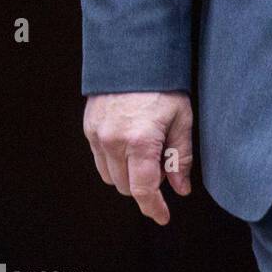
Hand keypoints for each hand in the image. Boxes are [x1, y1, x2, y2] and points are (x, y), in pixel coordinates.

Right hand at [83, 90, 193, 225]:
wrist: (134, 55)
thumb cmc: (163, 84)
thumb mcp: (182, 118)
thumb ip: (181, 156)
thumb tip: (181, 189)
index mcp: (141, 140)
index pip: (144, 189)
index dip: (154, 208)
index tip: (163, 216)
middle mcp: (114, 142)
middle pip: (126, 187)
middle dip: (145, 185)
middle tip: (162, 165)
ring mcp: (98, 136)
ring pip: (110, 176)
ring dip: (128, 175)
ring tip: (146, 152)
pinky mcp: (89, 128)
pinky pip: (100, 159)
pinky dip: (115, 161)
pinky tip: (130, 143)